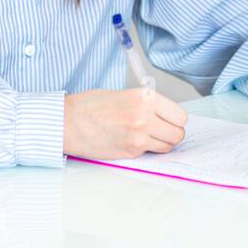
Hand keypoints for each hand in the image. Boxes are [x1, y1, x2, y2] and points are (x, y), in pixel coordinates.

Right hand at [63, 85, 188, 160]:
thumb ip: (146, 103)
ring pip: (167, 146)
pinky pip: (150, 153)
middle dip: (173, 133)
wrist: (68, 122)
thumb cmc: (90, 106)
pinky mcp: (130, 153)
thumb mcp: (124, 94)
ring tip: (148, 136)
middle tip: (162, 130)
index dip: (176, 119)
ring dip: (162, 143)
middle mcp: (145, 117)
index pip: (180, 115)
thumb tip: (164, 115)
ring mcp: (138, 138)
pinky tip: (132, 140)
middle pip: (178, 133)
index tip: (171, 119)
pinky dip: (146, 149)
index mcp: (145, 98)